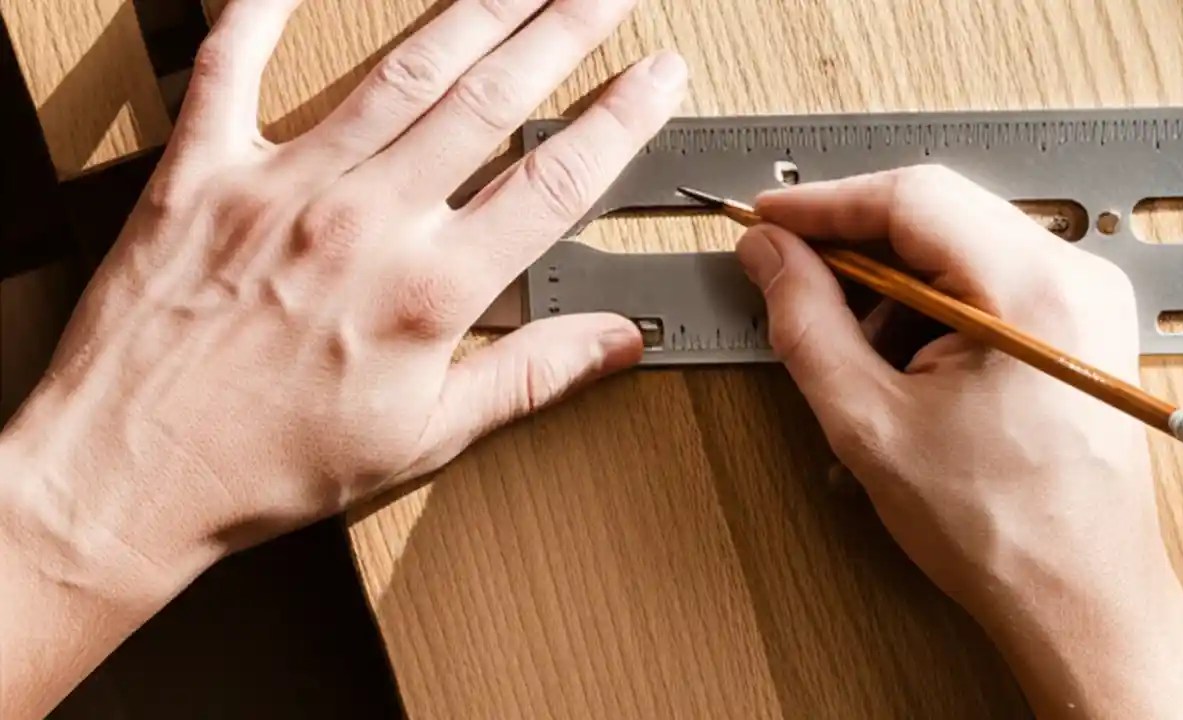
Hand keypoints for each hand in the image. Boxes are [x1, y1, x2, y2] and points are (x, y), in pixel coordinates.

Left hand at [1, 0, 685, 599]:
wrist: (128, 476)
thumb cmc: (267, 467)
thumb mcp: (422, 438)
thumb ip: (529, 377)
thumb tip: (612, 344)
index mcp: (427, 291)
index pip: (554, 180)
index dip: (621, 119)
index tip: (658, 76)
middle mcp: (364, 221)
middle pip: (490, 99)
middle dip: (564, 28)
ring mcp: (283, 185)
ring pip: (400, 72)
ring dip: (474, 10)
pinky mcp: (202, 172)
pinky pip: (232, 64)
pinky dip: (261, 10)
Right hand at [737, 166, 1182, 717]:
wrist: (1078, 596)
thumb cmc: (998, 529)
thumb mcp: (870, 423)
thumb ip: (807, 322)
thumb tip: (769, 254)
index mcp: (1033, 291)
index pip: (912, 197)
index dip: (826, 202)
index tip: (768, 217)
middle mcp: (1075, 276)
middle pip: (937, 213)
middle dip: (855, 246)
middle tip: (792, 278)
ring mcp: (1085, 297)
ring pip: (957, 247)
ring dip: (891, 287)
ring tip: (860, 358)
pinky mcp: (1080, 322)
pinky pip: (986, 281)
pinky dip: (929, 310)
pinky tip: (904, 369)